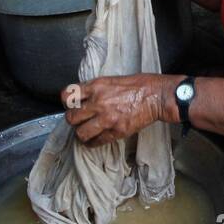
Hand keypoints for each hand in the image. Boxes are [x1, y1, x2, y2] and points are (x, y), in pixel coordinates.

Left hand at [61, 74, 176, 145]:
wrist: (156, 96)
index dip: (67, 102)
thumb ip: (97, 89)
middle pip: (71, 117)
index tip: (71, 105)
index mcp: (96, 86)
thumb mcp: (113, 80)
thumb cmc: (139, 85)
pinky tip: (95, 140)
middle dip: (73, 120)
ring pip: (80, 133)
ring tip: (86, 132)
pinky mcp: (116, 131)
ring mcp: (107, 118)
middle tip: (79, 120)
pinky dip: (92, 143)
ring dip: (81, 134)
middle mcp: (98, 102)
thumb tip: (85, 98)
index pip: (68, 95)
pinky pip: (96, 142)